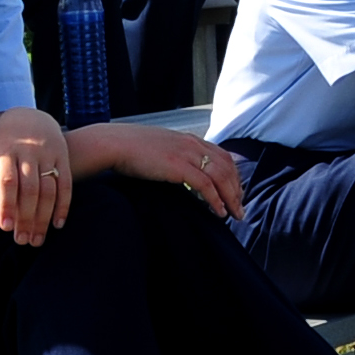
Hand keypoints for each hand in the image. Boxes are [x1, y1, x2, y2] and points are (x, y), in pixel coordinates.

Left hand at [0, 107, 70, 243]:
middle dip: (26, 218)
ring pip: (49, 190)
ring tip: (37, 239)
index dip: (7, 205)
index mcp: (6, 150)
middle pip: (30, 190)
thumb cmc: (5, 140)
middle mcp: (29, 152)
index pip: (7, 181)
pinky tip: (57, 224)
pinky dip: (64, 206)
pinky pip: (66, 185)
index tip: (6, 228)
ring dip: (44, 217)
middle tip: (22, 241)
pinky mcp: (64, 158)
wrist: (31, 115)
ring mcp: (49, 155)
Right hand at [69, 123, 244, 219]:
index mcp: (190, 139)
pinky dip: (216, 200)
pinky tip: (218, 212)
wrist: (114, 144)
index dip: (234, 175)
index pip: (223, 156)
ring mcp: (187, 154)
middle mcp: (193, 144)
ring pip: (221, 177)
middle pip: (227, 167)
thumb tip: (184, 172)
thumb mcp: (162, 148)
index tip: (236, 191)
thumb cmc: (131, 148)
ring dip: (231, 198)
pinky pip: (206, 186)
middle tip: (240, 207)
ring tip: (235, 214)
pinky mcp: (179, 167)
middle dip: (237, 189)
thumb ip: (177, 156)